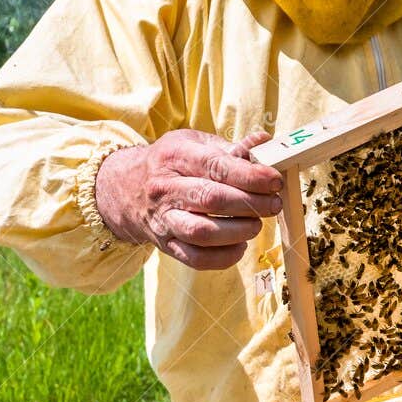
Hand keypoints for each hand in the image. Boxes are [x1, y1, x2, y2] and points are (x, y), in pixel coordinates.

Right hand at [95, 128, 282, 270]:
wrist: (127, 190)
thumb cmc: (171, 163)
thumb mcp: (193, 143)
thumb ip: (230, 147)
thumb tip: (265, 143)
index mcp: (174, 156)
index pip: (216, 166)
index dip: (250, 176)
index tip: (274, 181)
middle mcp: (165, 189)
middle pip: (211, 199)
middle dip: (250, 204)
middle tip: (273, 204)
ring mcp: (163, 219)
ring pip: (202, 232)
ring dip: (238, 231)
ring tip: (255, 225)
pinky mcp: (165, 245)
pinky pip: (195, 259)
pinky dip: (224, 257)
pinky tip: (239, 246)